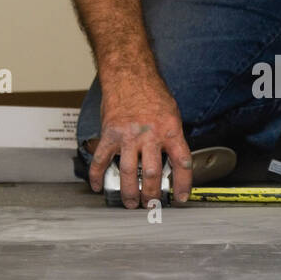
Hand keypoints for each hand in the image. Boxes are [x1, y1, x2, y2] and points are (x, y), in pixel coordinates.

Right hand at [88, 76, 192, 207]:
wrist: (129, 74)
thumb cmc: (152, 92)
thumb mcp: (172, 114)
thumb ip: (172, 138)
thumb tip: (173, 162)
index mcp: (171, 130)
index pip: (182, 163)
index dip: (183, 184)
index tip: (182, 198)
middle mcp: (150, 135)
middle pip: (152, 173)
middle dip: (152, 194)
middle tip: (151, 205)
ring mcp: (128, 136)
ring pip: (127, 172)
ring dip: (129, 192)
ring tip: (131, 203)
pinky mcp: (109, 134)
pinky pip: (101, 159)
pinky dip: (97, 175)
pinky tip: (97, 186)